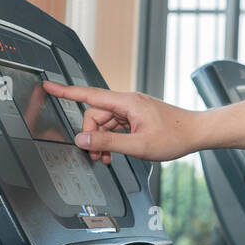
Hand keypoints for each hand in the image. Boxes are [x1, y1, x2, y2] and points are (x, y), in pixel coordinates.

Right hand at [40, 81, 200, 163]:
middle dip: (92, 135)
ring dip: (102, 140)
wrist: (196, 133)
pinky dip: (112, 139)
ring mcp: (132, 109)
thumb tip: (83, 140)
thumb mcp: (138, 144)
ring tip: (108, 157)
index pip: (89, 95)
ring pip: (104, 123)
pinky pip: (115, 126)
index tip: (48, 86)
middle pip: (95, 115)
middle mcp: (127, 102)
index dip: (65, 92)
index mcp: (126, 102)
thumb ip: (108, 142)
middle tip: (97, 155)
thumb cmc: (174, 136)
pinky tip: (115, 152)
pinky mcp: (136, 117)